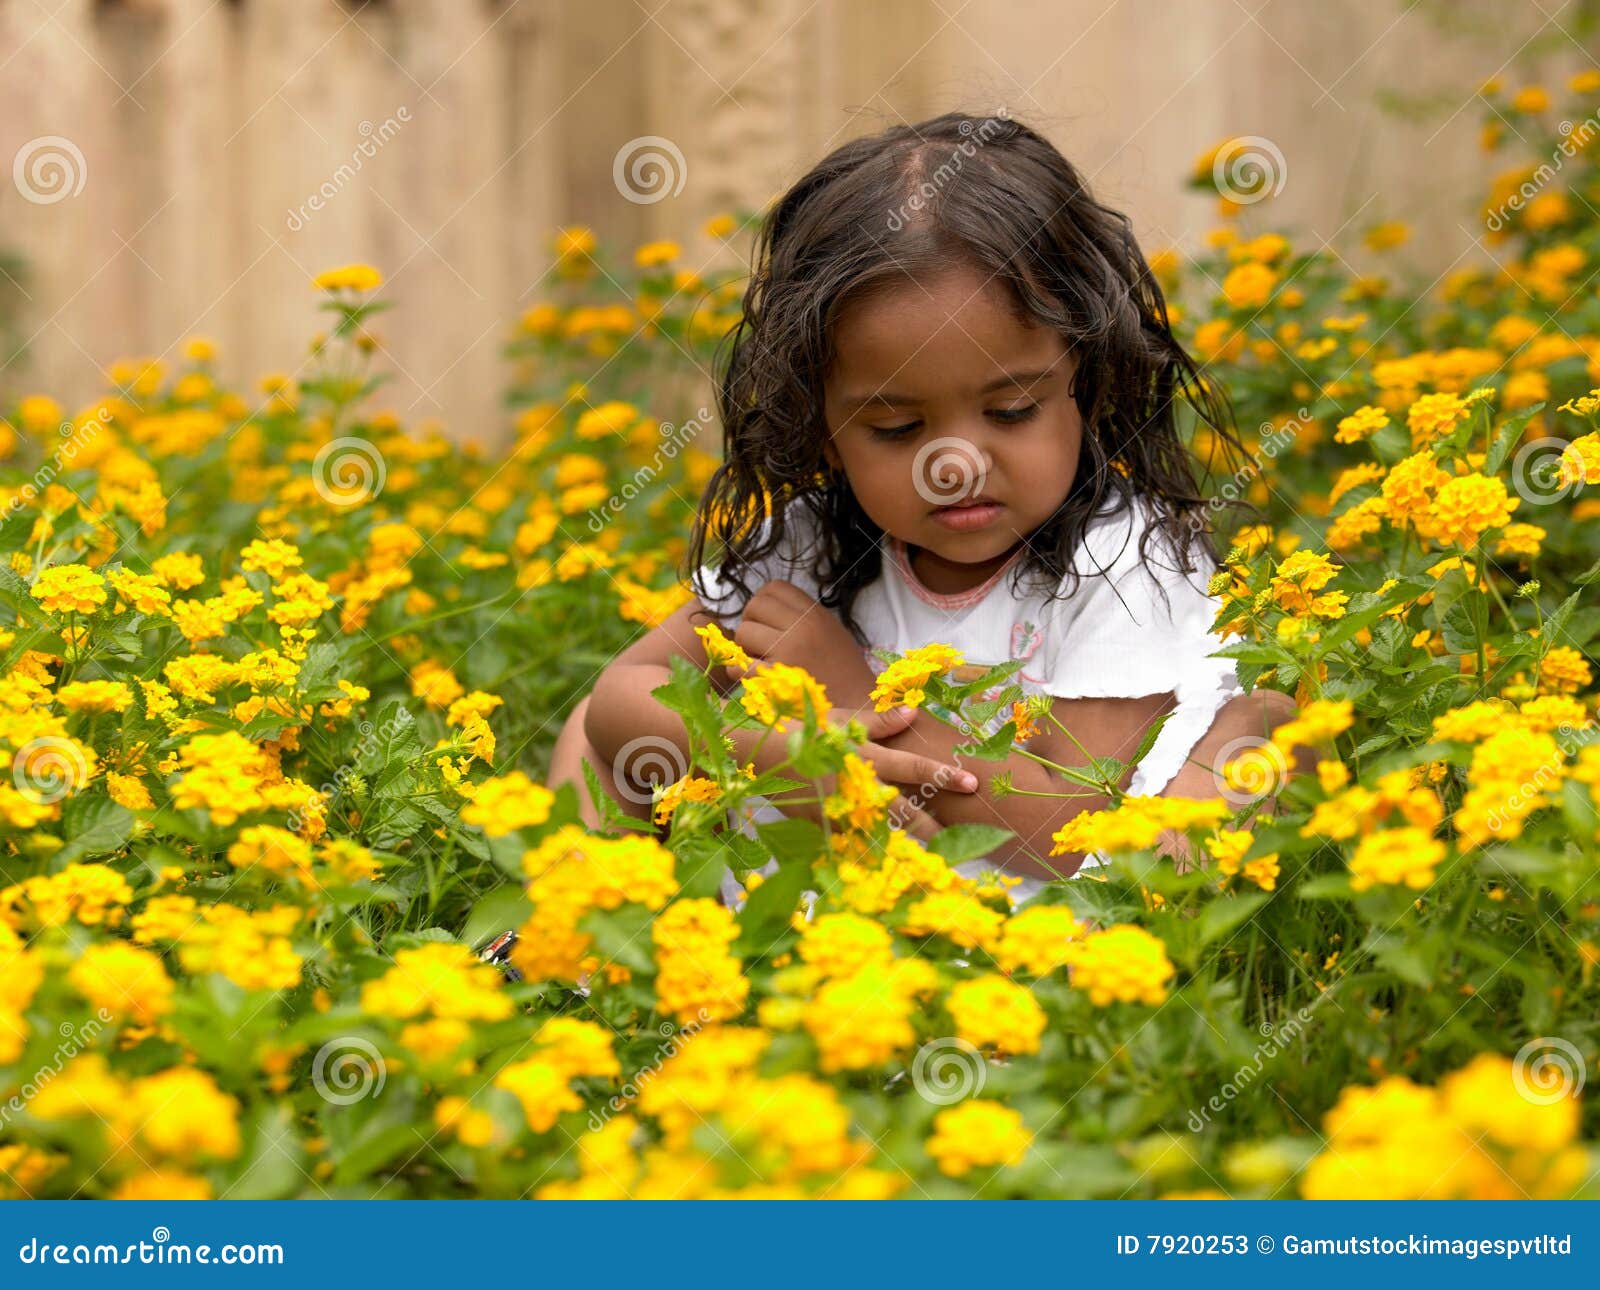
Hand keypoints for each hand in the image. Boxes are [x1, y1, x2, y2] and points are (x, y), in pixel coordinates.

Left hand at [734, 580, 876, 708]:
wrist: (859, 709)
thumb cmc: (845, 673)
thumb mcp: (832, 632)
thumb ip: (803, 617)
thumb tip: (766, 608)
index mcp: (816, 615)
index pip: (775, 587)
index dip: (764, 602)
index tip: (766, 620)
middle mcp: (803, 628)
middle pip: (755, 605)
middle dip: (750, 622)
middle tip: (758, 642)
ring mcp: (789, 652)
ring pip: (743, 632)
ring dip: (744, 647)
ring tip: (761, 661)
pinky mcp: (777, 679)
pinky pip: (740, 665)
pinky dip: (738, 671)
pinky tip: (751, 678)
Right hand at [760, 705, 978, 843]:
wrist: (759, 758)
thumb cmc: (805, 731)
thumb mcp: (840, 719)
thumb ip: (879, 721)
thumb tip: (914, 711)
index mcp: (866, 758)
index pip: (912, 767)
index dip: (942, 775)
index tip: (971, 783)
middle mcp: (857, 788)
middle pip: (904, 812)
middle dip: (934, 826)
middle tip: (963, 838)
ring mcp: (840, 813)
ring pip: (881, 835)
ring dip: (909, 847)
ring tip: (937, 856)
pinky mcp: (824, 829)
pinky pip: (855, 845)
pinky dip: (874, 855)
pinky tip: (893, 865)